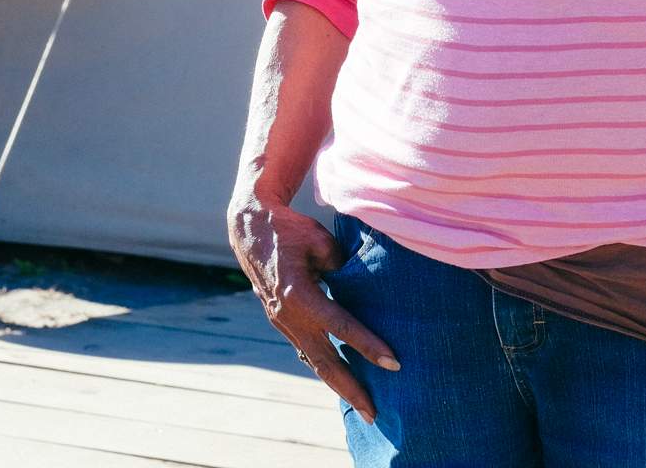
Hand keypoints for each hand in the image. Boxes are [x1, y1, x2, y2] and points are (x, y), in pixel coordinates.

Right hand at [227, 194, 398, 424]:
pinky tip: (342, 380)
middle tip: (375, 414)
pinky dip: (326, 367)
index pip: (341, 327)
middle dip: (351, 389)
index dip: (368, 345)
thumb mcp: (320, 240)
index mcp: (299, 295)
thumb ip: (342, 266)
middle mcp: (290, 317)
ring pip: (315, 362)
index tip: (393, 363)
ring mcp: (284, 324)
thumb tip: (361, 287)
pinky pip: (308, 350)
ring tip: (363, 405)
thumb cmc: (290, 231)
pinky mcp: (284, 323)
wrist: (252, 231)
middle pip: (326, 361)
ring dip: (340, 384)